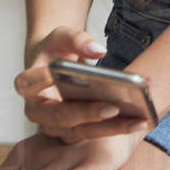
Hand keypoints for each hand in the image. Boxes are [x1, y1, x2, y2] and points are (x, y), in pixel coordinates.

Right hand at [16, 25, 146, 143]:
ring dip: (111, 128)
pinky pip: (96, 133)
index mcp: (28, 85)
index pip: (28, 84)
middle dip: (87, 113)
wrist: (57, 65)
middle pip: (60, 116)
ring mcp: (55, 127)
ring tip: (139, 120)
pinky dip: (119, 127)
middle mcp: (38, 111)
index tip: (55, 73)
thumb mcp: (62, 36)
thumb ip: (76, 38)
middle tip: (113, 108)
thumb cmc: (57, 50)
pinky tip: (141, 119)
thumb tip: (98, 51)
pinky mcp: (74, 134)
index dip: (40, 80)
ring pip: (81, 132)